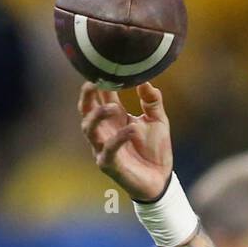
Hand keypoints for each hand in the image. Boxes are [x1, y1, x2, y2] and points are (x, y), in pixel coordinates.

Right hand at [78, 80, 172, 201]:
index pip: (101, 96)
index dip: (101, 82)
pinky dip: (119, 138)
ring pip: (88, 128)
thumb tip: (146, 80)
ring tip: (112, 107)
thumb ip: (152, 101)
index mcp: (114, 118)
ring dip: (98, 115)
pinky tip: (132, 129)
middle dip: (87, 96)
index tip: (104, 66)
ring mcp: (103, 148)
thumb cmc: (156, 151)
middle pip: (86, 110)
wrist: (161, 181)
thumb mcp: (158, 121)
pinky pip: (108, 149)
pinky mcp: (108, 165)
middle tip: (93, 81)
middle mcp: (104, 131)